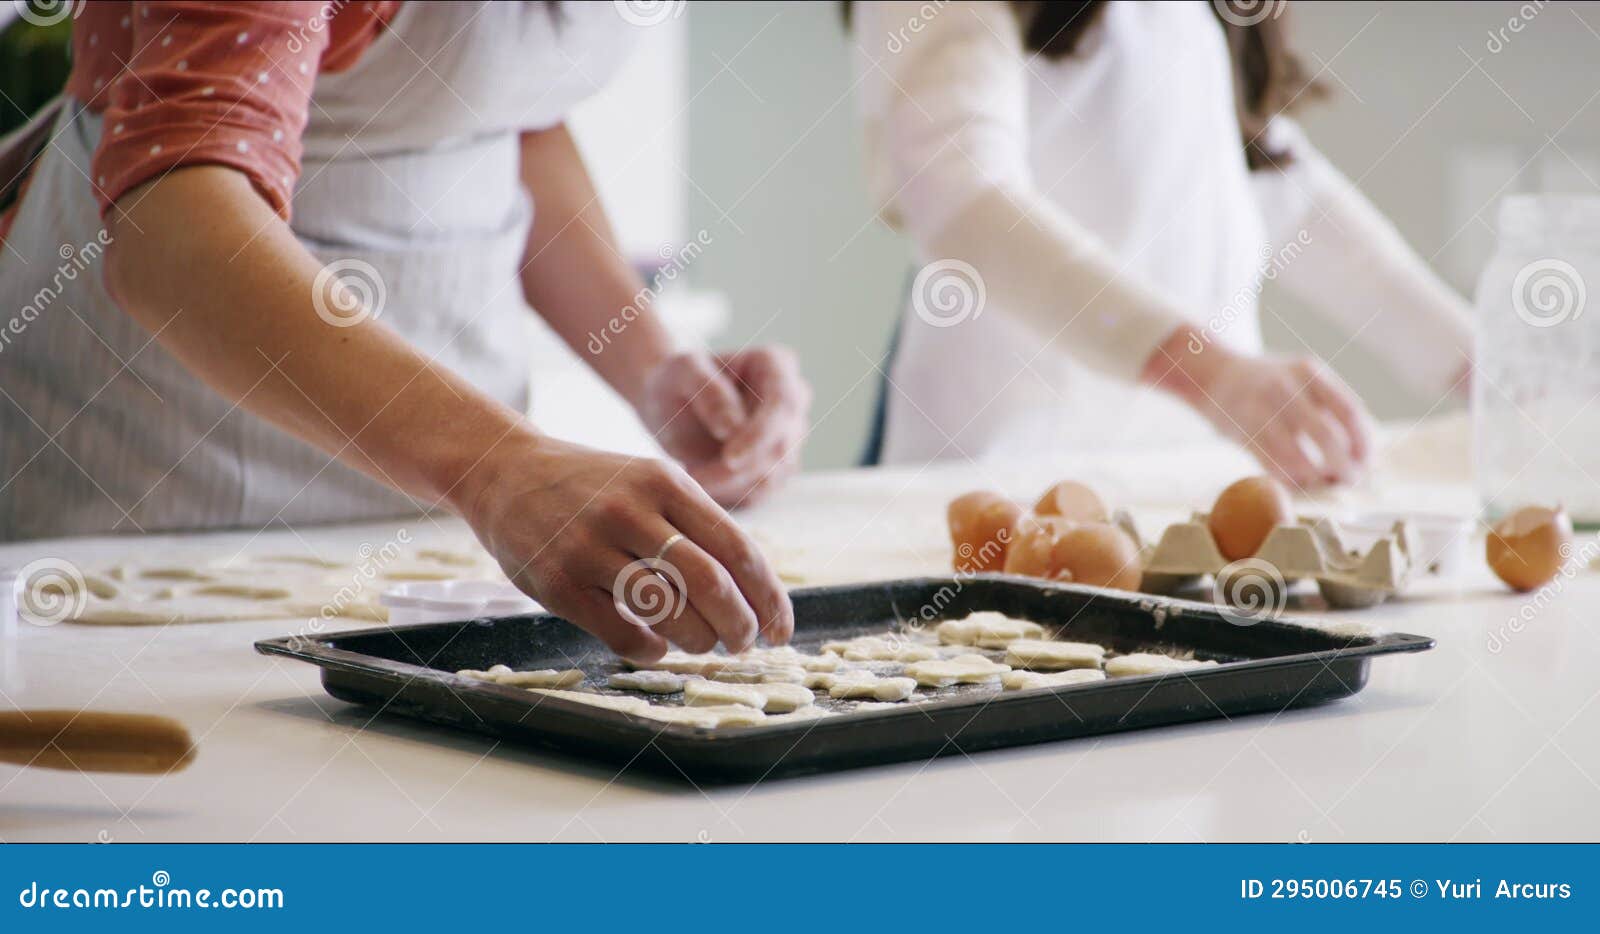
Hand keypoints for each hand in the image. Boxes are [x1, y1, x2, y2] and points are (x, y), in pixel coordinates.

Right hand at [461, 434, 794, 662]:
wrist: (505, 471)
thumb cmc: (593, 486)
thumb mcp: (649, 481)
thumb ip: (697, 525)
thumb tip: (755, 592)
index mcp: (665, 482)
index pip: (738, 548)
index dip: (768, 596)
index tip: (780, 627)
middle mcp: (630, 510)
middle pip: (710, 582)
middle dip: (739, 624)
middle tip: (743, 642)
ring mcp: (589, 547)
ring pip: (667, 611)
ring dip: (697, 639)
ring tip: (699, 642)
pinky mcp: (557, 582)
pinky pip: (620, 632)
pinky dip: (650, 649)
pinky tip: (656, 645)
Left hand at [638, 347, 810, 507]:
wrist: (669, 405)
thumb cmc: (675, 380)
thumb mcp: (682, 373)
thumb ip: (709, 393)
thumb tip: (733, 428)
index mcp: (775, 365)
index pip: (783, 404)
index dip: (760, 436)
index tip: (729, 459)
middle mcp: (792, 399)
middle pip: (781, 445)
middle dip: (739, 469)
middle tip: (693, 477)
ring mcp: (789, 436)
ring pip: (774, 475)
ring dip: (730, 485)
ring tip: (690, 475)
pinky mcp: (777, 467)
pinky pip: (761, 491)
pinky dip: (730, 494)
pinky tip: (702, 480)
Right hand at [1145, 327, 1374, 490]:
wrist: (1215, 373)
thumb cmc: (1270, 383)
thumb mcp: (1301, 377)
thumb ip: (1329, 404)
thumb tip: (1361, 450)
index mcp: (1308, 371)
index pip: (1348, 411)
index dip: (1362, 441)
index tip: (1366, 461)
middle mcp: (1284, 386)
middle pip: (1325, 435)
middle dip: (1342, 465)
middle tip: (1349, 480)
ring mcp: (1259, 408)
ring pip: (1295, 454)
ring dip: (1314, 476)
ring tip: (1322, 482)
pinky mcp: (1240, 430)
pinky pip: (1269, 463)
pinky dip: (1287, 478)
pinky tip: (1297, 482)